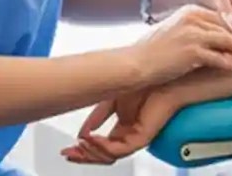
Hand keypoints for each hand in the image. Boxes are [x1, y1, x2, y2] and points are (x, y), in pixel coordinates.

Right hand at [61, 87, 180, 164]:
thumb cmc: (145, 82)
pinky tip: (91, 140)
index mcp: (123, 128)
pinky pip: (119, 150)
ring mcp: (136, 137)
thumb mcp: (111, 98)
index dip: (83, 149)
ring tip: (79, 145)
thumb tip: (83, 131)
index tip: (68, 148)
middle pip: (102, 154)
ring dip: (90, 152)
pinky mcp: (142, 137)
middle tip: (68, 153)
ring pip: (109, 155)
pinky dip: (101, 147)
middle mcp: (129, 134)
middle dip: (83, 156)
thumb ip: (98, 116)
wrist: (163, 75)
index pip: (101, 145)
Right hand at [133, 4, 231, 85]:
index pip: (219, 17)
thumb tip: (209, 40)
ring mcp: (194, 34)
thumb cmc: (150, 51)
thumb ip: (191, 31)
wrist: (135, 63)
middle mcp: (192, 18)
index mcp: (188, 11)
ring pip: (226, 41)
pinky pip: (219, 57)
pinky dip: (231, 63)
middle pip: (225, 27)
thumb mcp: (173, 32)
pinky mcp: (193, 51)